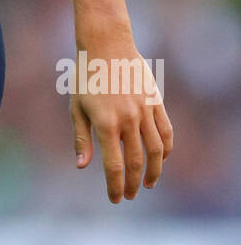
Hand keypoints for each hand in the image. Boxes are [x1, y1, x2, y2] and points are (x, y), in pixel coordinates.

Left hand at [69, 40, 172, 202]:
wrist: (106, 45)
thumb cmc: (86, 77)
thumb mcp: (77, 108)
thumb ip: (81, 138)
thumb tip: (83, 167)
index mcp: (105, 123)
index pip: (114, 166)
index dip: (115, 186)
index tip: (115, 199)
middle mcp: (127, 120)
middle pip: (136, 162)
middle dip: (133, 183)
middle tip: (129, 196)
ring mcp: (144, 110)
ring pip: (157, 150)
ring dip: (154, 171)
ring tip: (148, 183)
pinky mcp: (155, 101)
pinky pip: (166, 131)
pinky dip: (167, 149)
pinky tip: (162, 159)